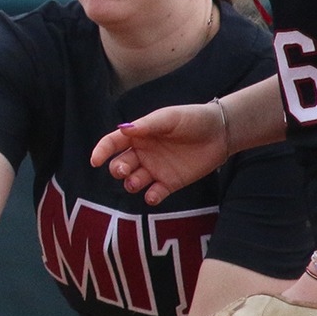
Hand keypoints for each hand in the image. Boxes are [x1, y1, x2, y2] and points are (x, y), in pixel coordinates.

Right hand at [89, 102, 229, 205]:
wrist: (221, 132)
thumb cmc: (193, 119)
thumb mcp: (169, 118)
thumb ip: (148, 125)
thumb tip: (124, 130)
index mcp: (138, 136)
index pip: (112, 144)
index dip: (102, 151)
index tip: (95, 161)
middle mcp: (143, 153)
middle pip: (120, 165)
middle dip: (117, 170)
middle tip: (123, 170)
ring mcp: (156, 169)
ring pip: (133, 181)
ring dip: (131, 184)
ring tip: (137, 182)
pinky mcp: (170, 183)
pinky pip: (154, 194)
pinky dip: (150, 197)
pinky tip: (153, 195)